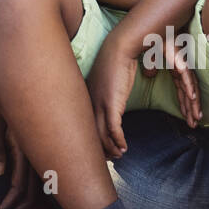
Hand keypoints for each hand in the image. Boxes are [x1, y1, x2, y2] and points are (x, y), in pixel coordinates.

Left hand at [0, 90, 33, 208]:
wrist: (15, 82)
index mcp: (21, 146)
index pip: (20, 183)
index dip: (11, 198)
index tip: (3, 206)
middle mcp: (33, 149)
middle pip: (34, 186)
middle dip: (24, 202)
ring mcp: (38, 147)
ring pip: (41, 179)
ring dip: (31, 195)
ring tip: (19, 203)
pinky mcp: (38, 144)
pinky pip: (41, 169)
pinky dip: (36, 183)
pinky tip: (30, 186)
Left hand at [86, 38, 139, 158]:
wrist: (119, 49)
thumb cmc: (114, 61)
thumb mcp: (107, 80)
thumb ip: (108, 91)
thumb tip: (115, 98)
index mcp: (86, 97)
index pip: (84, 125)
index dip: (92, 139)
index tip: (99, 148)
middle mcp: (89, 103)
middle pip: (90, 133)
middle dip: (100, 148)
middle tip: (108, 158)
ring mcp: (99, 104)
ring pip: (101, 134)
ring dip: (111, 147)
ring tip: (119, 155)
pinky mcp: (111, 104)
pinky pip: (113, 129)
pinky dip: (119, 140)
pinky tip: (124, 147)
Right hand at [143, 32, 201, 127]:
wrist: (156, 25)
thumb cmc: (154, 38)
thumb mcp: (150, 56)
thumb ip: (152, 66)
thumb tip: (149, 74)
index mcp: (176, 69)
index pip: (182, 90)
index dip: (185, 105)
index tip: (187, 119)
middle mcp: (182, 68)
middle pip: (189, 92)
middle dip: (191, 109)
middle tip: (194, 125)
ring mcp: (182, 64)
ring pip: (190, 87)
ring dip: (193, 103)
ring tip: (196, 117)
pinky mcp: (179, 59)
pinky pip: (185, 75)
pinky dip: (189, 86)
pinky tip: (192, 97)